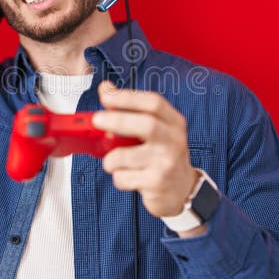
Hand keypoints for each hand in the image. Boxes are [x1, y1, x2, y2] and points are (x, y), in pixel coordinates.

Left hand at [92, 80, 202, 218]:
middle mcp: (173, 140)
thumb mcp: (156, 129)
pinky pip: (123, 177)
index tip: (105, 95)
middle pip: (146, 124)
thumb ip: (132, 110)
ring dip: (110, 158)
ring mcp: (166, 163)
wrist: (182, 190)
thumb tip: (106, 88)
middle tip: (96, 120)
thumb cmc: (163, 155)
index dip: (127, 97)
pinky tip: (127, 176)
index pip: (154, 103)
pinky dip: (117, 176)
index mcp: (173, 122)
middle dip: (117, 120)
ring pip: (125, 156)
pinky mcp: (156, 184)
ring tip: (113, 161)